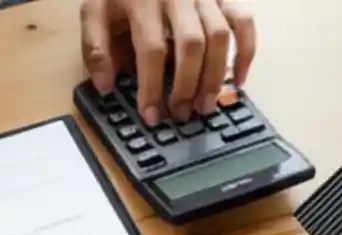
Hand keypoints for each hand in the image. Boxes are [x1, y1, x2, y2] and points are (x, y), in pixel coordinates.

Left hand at [80, 0, 255, 124]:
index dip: (152, 86)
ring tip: (204, 106)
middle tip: (180, 114)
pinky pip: (243, 21)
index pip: (151, 49)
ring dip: (214, 76)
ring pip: (219, 37)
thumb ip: (95, 48)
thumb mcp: (95, 11)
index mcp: (142, 1)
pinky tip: (238, 79)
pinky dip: (246, 52)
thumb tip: (105, 87)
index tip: (150, 116)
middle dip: (187, 86)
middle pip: (191, 45)